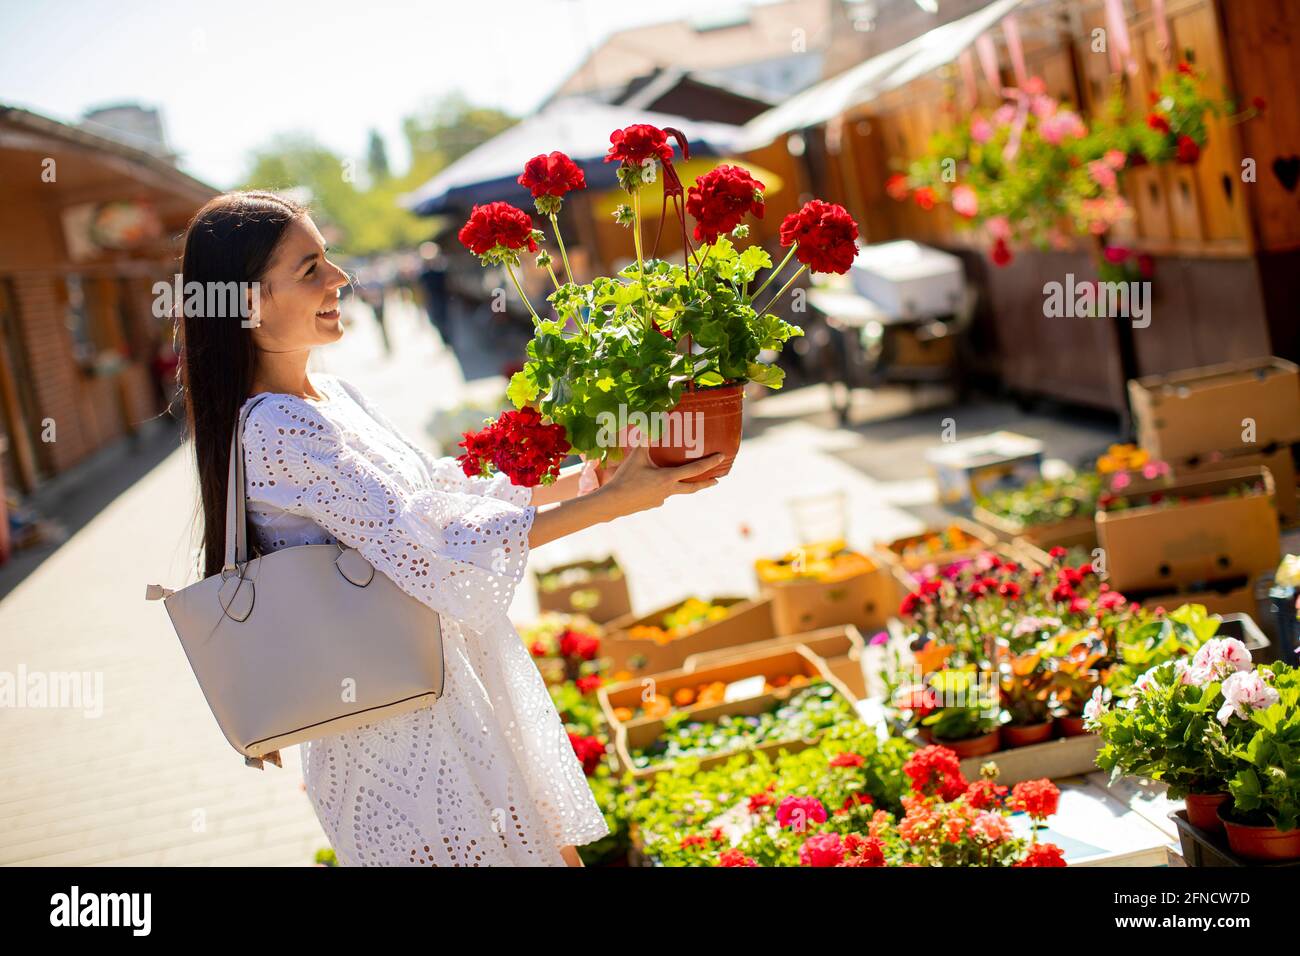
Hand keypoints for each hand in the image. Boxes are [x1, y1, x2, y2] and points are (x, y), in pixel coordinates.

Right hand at [593, 441, 720, 518]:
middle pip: (692, 487)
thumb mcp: (636, 456)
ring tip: (677, 477)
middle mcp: (669, 491)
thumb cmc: (625, 478)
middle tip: (716, 480)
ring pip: (675, 490)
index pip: (694, 470)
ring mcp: (661, 499)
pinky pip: (661, 495)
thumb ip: (646, 439)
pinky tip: (651, 484)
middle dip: (706, 483)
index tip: (722, 457)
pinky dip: (662, 488)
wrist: (612, 502)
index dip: (710, 463)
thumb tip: (651, 422)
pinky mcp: (653, 504)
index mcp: (668, 478)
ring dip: (681, 484)